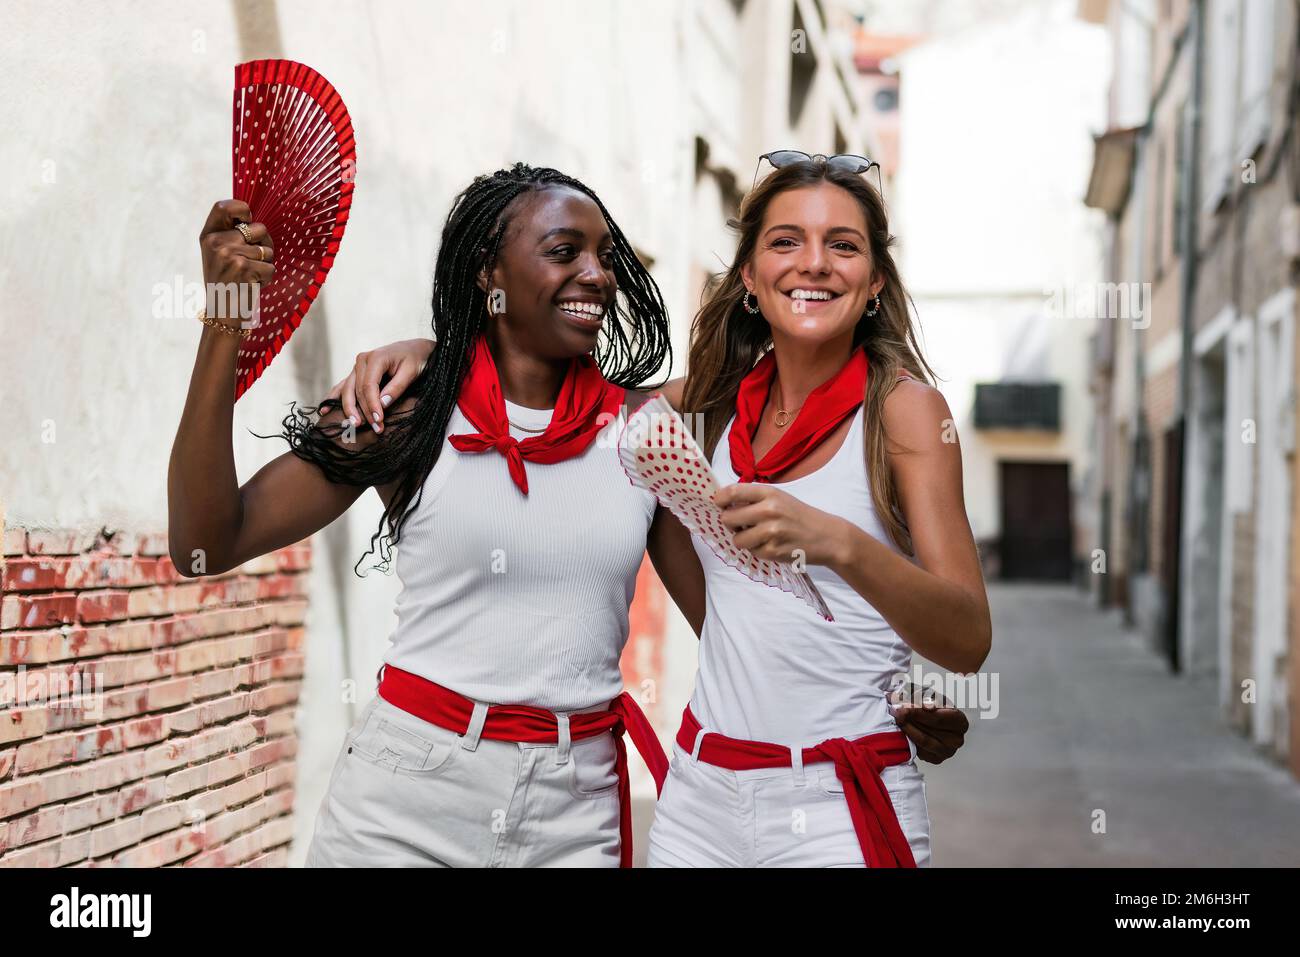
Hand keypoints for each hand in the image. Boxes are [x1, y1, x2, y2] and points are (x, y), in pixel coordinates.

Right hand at [199, 199, 273, 328]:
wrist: (221, 313)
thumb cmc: (227, 282)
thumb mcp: (219, 254)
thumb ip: (231, 234)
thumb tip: (255, 219)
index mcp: (208, 235)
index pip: (223, 206)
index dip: (242, 209)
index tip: (248, 221)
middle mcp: (215, 242)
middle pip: (258, 228)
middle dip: (265, 244)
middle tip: (252, 261)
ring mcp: (228, 254)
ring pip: (267, 250)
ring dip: (265, 264)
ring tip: (249, 276)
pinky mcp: (242, 268)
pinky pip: (270, 267)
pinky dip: (267, 278)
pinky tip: (252, 285)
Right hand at [325, 338, 435, 432]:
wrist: (414, 349)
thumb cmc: (415, 360)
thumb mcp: (411, 372)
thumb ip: (396, 387)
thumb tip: (382, 405)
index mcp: (375, 358)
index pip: (369, 386)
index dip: (372, 405)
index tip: (378, 421)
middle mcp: (362, 361)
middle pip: (357, 390)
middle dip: (363, 411)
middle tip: (374, 429)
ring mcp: (357, 367)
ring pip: (347, 390)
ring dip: (350, 409)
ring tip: (353, 426)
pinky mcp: (356, 373)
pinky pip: (343, 387)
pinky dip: (334, 398)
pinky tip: (324, 411)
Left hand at [712, 482, 849, 567]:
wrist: (827, 536)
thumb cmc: (799, 516)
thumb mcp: (780, 498)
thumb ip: (754, 498)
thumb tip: (724, 502)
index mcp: (769, 493)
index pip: (733, 492)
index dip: (719, 499)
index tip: (719, 503)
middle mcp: (769, 511)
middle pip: (728, 518)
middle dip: (730, 522)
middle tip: (739, 523)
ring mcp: (770, 532)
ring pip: (736, 539)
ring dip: (742, 539)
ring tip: (757, 535)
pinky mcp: (772, 551)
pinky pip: (751, 551)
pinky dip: (756, 549)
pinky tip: (770, 544)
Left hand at [895, 704, 968, 763]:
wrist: (932, 720)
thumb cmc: (934, 706)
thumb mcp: (930, 696)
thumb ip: (924, 697)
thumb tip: (924, 705)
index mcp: (960, 722)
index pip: (938, 718)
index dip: (920, 712)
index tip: (905, 707)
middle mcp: (956, 740)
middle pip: (928, 730)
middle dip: (910, 719)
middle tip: (895, 711)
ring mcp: (946, 752)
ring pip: (922, 740)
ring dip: (906, 728)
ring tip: (896, 718)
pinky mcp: (935, 759)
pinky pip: (918, 750)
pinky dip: (907, 739)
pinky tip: (900, 729)